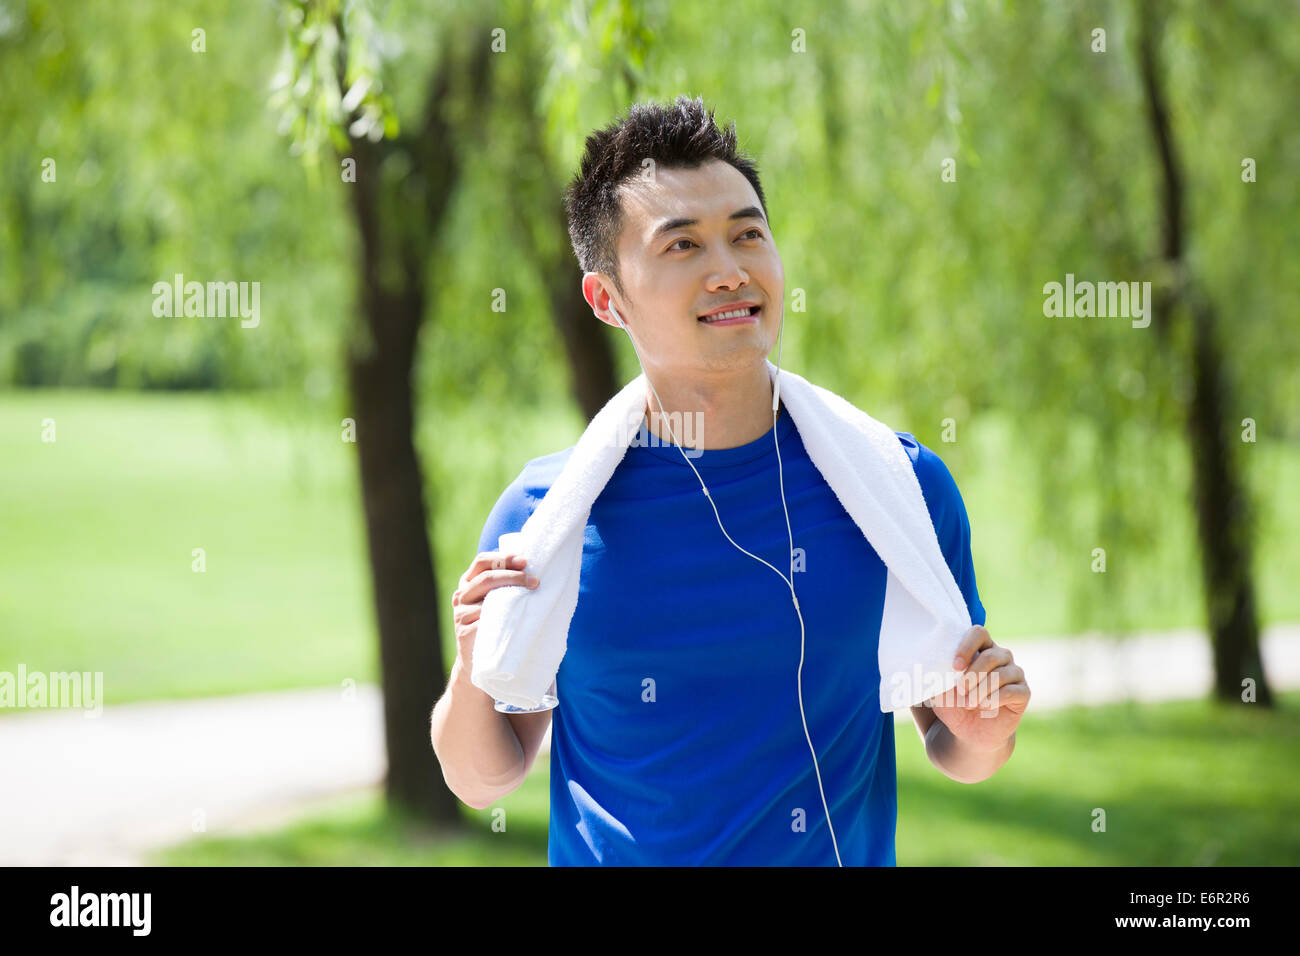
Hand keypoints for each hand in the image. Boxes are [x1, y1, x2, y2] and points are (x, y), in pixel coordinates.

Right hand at [450, 549, 538, 673]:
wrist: (480, 659)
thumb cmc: (495, 623)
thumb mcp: (496, 600)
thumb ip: (504, 585)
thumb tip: (535, 569)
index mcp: (468, 582)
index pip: (482, 562)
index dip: (502, 558)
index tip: (525, 561)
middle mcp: (461, 596)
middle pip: (486, 579)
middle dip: (513, 577)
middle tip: (535, 581)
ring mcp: (460, 614)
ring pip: (487, 600)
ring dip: (512, 596)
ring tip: (532, 596)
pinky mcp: (464, 632)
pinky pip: (486, 621)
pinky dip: (504, 617)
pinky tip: (518, 617)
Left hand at [926, 625, 1029, 751]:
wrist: (969, 733)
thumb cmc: (953, 705)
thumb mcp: (940, 690)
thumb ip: (937, 675)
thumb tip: (930, 662)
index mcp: (980, 648)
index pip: (979, 633)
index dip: (967, 647)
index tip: (955, 667)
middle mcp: (1001, 656)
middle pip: (991, 655)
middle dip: (973, 674)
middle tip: (961, 690)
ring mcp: (1014, 673)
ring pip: (1001, 674)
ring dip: (981, 690)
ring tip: (969, 704)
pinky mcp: (1023, 692)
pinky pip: (1012, 690)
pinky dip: (995, 699)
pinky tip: (985, 707)